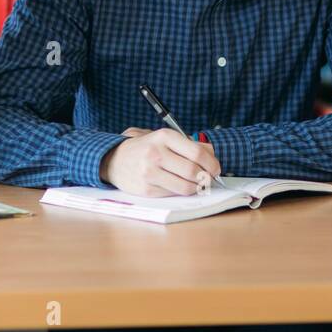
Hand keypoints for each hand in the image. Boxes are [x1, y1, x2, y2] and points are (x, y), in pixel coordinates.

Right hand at [99, 128, 220, 196]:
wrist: (114, 160)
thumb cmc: (146, 148)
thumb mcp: (164, 138)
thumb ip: (188, 144)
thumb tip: (212, 155)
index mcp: (163, 136)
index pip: (197, 152)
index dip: (212, 163)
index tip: (216, 168)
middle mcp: (156, 154)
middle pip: (193, 171)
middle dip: (207, 177)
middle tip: (209, 178)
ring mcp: (150, 173)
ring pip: (186, 186)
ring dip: (197, 187)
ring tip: (197, 183)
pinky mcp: (147, 189)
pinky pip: (173, 194)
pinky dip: (182, 191)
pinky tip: (180, 185)